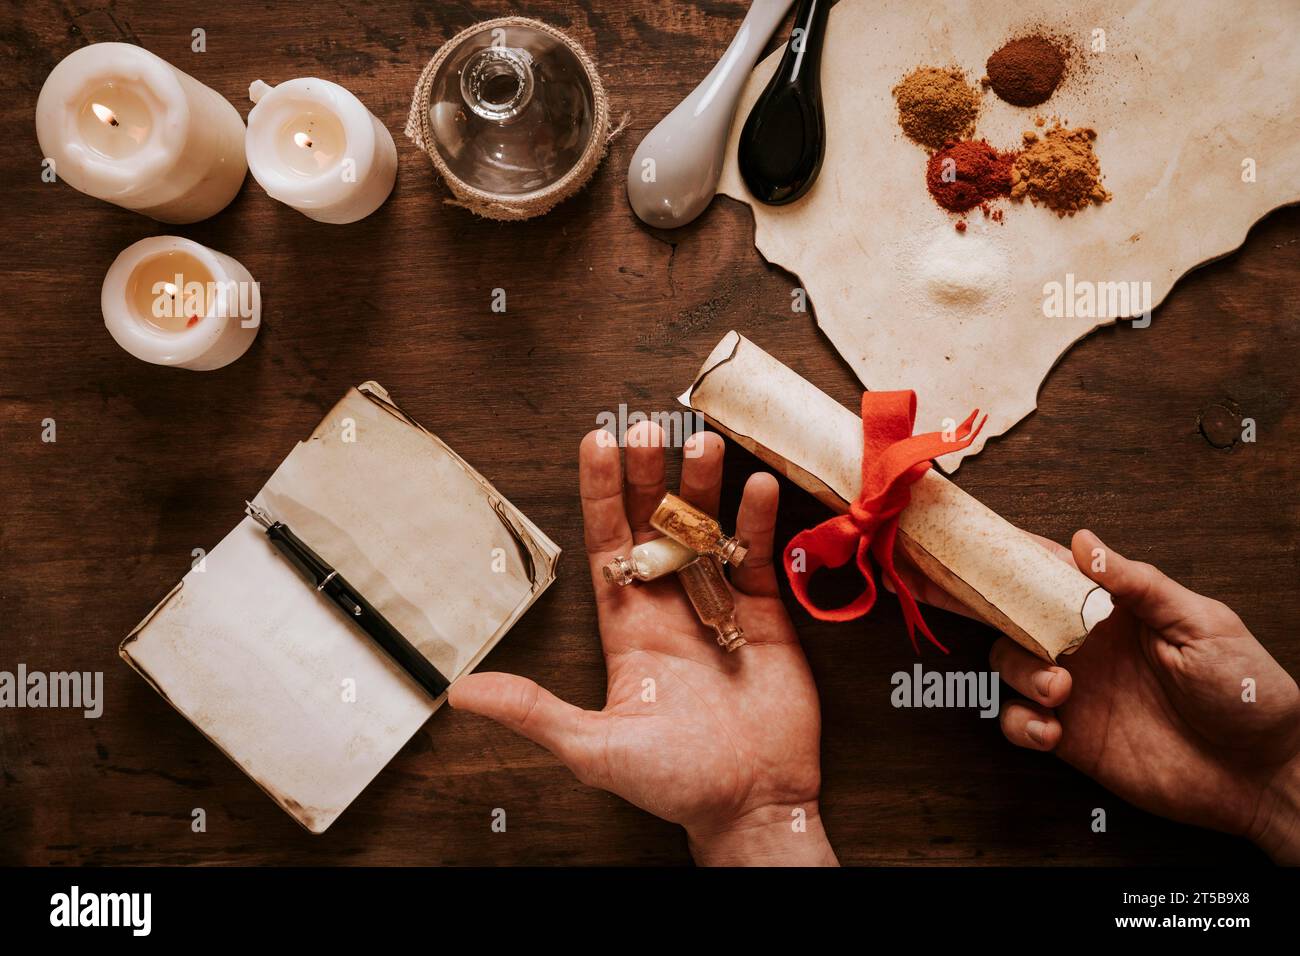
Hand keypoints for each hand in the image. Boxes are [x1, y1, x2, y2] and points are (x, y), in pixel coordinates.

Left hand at [450, 422, 836, 865]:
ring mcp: (717, 605)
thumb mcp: (593, 747)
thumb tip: (459, 692)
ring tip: (703, 443)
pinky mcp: (764, 614)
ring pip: (707, 529)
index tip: (596, 443)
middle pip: (654, 524)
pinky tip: (758, 486)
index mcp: (627, 627)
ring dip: (704, 486)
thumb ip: (533, 709)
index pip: (606, 543)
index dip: (601, 493)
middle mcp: (669, 605)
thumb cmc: (672, 781)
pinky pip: (759, 556)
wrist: (751, 803)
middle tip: (646, 424)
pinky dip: (759, 522)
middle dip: (649, 474)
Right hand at [902, 530, 1299, 861]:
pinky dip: (1021, 722)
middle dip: (989, 609)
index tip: (979, 548)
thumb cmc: (1248, 693)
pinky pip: (1017, 721)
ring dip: (1019, 671)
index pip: (1053, 571)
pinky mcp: (1070, 736)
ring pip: (1008, 662)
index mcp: (1117, 609)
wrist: (1262, 775)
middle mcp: (1087, 644)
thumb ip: (1139, 585)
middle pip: (1014, 613)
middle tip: (983, 612)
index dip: (1014, 558)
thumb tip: (1083, 541)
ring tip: (1058, 689)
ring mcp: (1075, 689)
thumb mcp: (1202, 625)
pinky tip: (1051, 729)